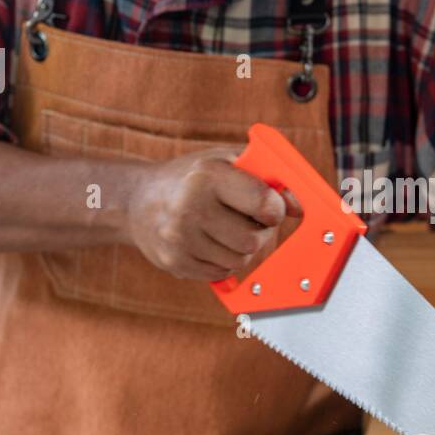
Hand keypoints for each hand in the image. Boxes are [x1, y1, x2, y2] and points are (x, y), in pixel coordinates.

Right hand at [125, 147, 299, 280]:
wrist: (136, 201)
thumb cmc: (191, 178)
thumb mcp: (226, 162)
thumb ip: (266, 177)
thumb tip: (298, 206)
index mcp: (207, 175)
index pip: (264, 203)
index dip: (275, 209)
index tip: (270, 208)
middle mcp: (190, 207)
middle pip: (253, 240)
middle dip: (258, 232)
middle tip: (248, 220)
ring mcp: (179, 239)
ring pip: (240, 260)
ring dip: (242, 248)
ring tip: (225, 229)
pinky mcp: (174, 263)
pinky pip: (222, 273)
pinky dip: (224, 261)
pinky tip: (210, 242)